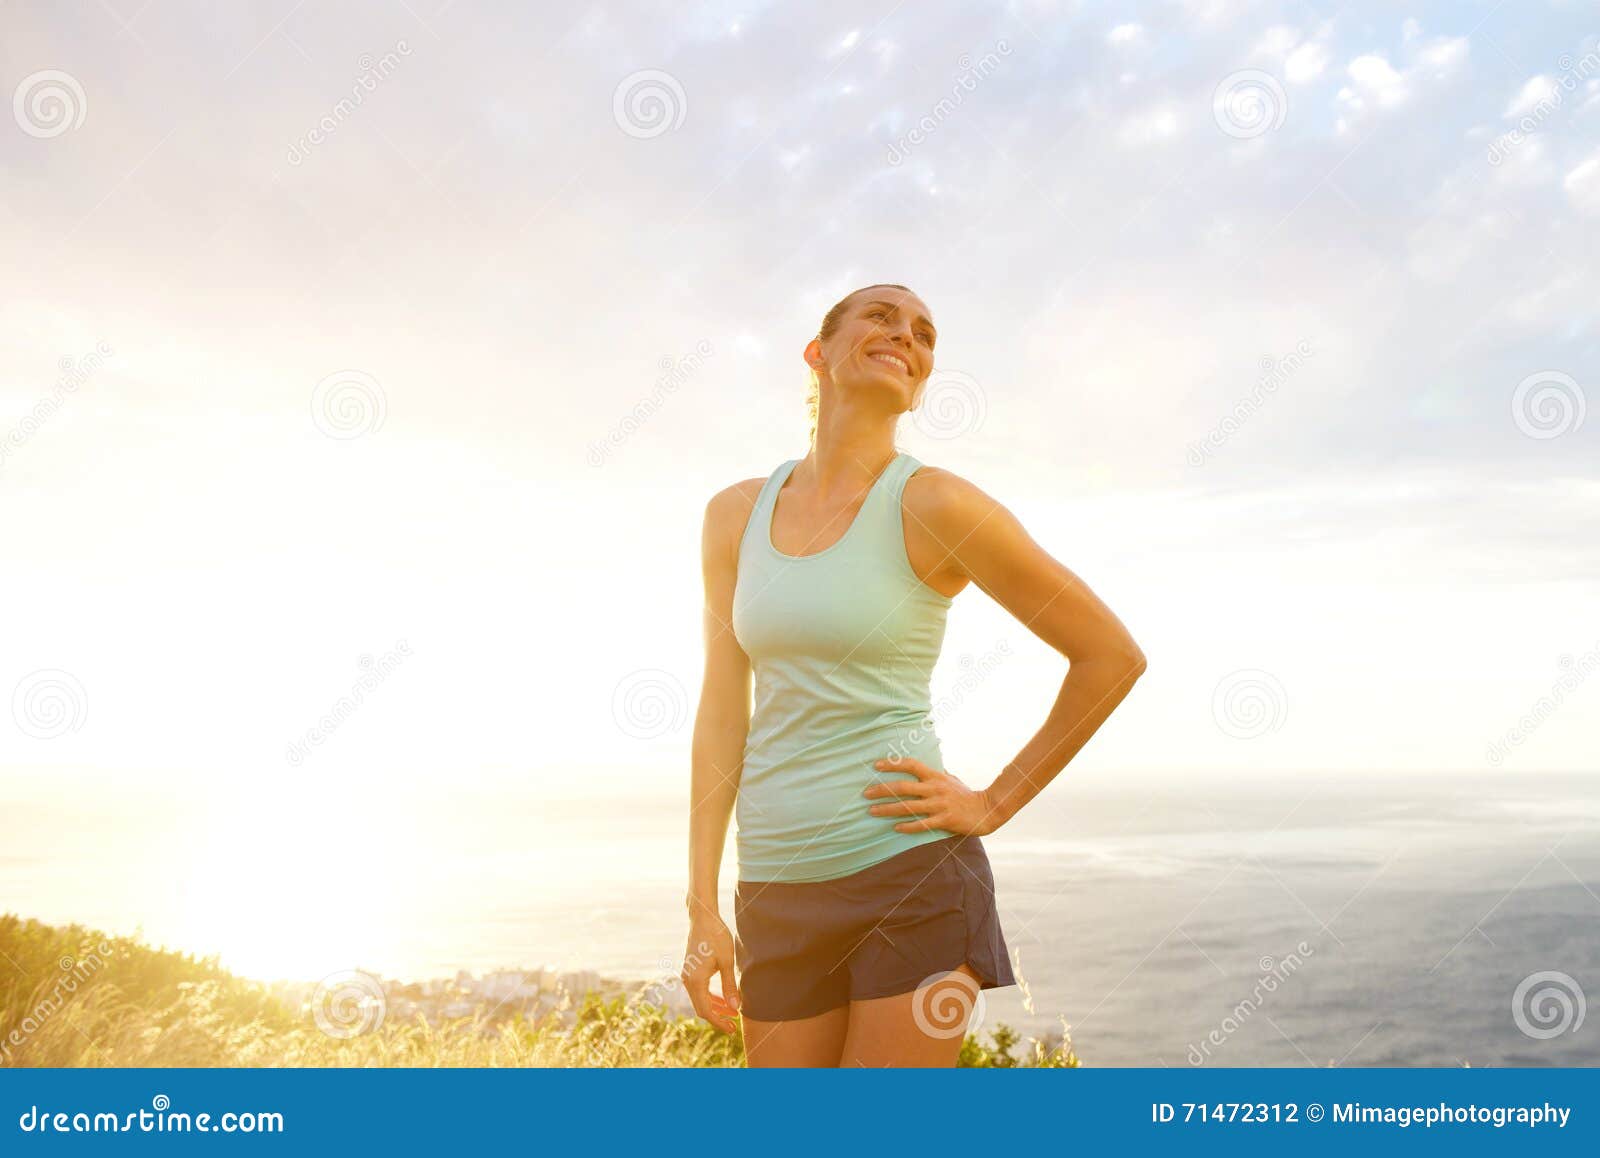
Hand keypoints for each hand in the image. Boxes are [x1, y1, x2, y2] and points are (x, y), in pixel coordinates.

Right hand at [680, 910, 740, 1032]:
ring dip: (715, 1007)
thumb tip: (735, 1008)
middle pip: (701, 1008)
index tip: (732, 1029)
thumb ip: (729, 986)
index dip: (719, 1022)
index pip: (706, 1011)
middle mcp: (688, 980)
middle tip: (734, 1025)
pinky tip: (723, 999)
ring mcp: (687, 975)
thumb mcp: (727, 962)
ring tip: (732, 1013)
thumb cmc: (716, 937)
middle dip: (717, 1017)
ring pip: (700, 999)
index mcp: (695, 981)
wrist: (703, 918)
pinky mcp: (690, 970)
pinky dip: (711, 997)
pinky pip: (699, 990)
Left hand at [863, 755, 1003, 836]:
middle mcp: (935, 788)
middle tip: (866, 794)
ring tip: (873, 811)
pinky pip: (922, 824)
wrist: (986, 810)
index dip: (893, 764)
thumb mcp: (950, 779)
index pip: (911, 765)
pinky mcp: (944, 820)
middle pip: (903, 787)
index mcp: (935, 776)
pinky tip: (896, 828)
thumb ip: (935, 774)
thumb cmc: (965, 794)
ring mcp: (939, 804)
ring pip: (908, 806)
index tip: (876, 765)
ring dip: (888, 809)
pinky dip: (908, 826)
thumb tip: (921, 768)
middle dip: (882, 790)